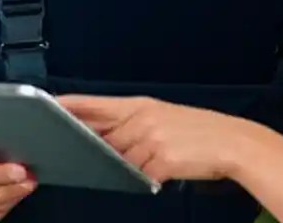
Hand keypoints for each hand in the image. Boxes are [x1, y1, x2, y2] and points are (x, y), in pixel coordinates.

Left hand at [60, 95, 245, 183]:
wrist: (232, 142)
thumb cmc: (198, 131)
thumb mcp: (163, 117)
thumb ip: (133, 126)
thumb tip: (107, 141)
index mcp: (141, 105)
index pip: (96, 104)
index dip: (71, 105)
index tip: (50, 105)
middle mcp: (142, 118)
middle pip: (102, 137)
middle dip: (92, 146)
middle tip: (84, 148)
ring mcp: (150, 139)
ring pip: (121, 160)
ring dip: (128, 166)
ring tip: (152, 160)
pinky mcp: (161, 160)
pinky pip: (141, 176)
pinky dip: (147, 178)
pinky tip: (161, 173)